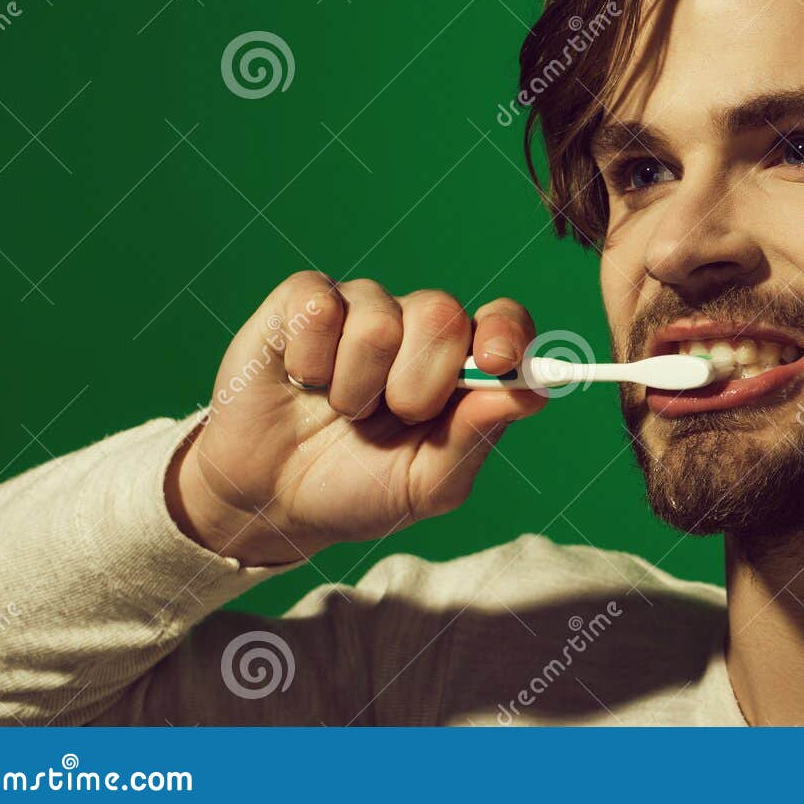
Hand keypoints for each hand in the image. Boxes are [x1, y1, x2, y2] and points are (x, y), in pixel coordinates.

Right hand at [167, 272, 544, 564]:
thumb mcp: (426, 484)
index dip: (507, 332)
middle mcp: (417, 327)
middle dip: (419, 381)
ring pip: (378, 319)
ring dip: (356, 385)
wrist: (271, 500)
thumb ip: (476, 437)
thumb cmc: (359, 487)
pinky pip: (318, 308)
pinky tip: (302, 380)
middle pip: (443, 313)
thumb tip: (531, 394)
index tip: (497, 362)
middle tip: (393, 416)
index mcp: (461, 367)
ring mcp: (361, 309)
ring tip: (342, 409)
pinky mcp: (303, 302)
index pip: (504, 322)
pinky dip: (309, 361)